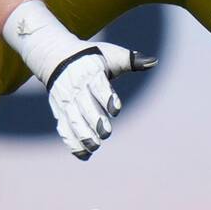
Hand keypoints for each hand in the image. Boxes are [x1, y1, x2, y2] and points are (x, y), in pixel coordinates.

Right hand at [46, 41, 156, 159]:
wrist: (57, 57)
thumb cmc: (91, 57)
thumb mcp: (110, 54)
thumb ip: (131, 60)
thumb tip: (153, 62)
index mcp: (90, 71)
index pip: (98, 85)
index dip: (106, 97)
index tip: (115, 109)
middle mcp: (76, 87)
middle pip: (84, 105)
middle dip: (94, 120)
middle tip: (105, 133)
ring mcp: (66, 101)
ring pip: (72, 120)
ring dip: (82, 134)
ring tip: (95, 147)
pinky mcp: (60, 111)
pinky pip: (64, 128)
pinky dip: (72, 143)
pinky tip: (84, 155)